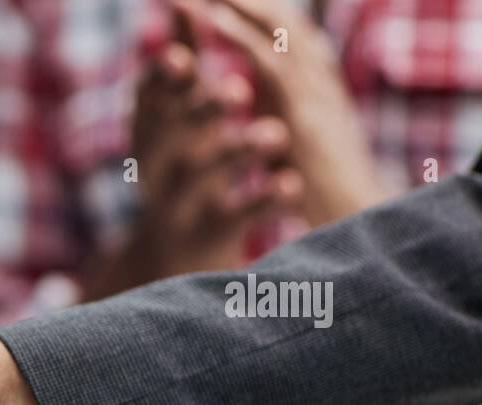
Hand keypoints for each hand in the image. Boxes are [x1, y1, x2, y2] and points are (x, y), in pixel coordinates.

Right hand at [85, 0, 299, 297]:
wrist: (174, 255)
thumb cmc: (182, 172)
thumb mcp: (176, 122)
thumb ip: (180, 69)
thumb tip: (180, 2)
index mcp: (149, 133)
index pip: (152, 100)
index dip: (165, 79)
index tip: (183, 57)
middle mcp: (156, 167)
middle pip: (174, 135)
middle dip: (202, 110)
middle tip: (236, 92)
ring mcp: (178, 205)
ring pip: (203, 176)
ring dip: (236, 152)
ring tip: (273, 134)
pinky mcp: (205, 237)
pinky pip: (235, 216)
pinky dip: (262, 199)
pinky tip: (290, 184)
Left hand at [209, 0, 387, 224]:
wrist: (352, 223)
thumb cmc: (320, 196)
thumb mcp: (293, 152)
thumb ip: (274, 127)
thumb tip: (249, 118)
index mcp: (314, 89)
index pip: (286, 36)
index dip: (255, 12)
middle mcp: (318, 83)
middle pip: (283, 22)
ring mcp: (315, 95)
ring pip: (275, 30)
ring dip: (237, 2)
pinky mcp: (304, 115)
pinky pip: (268, 62)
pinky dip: (238, 35)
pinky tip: (211, 18)